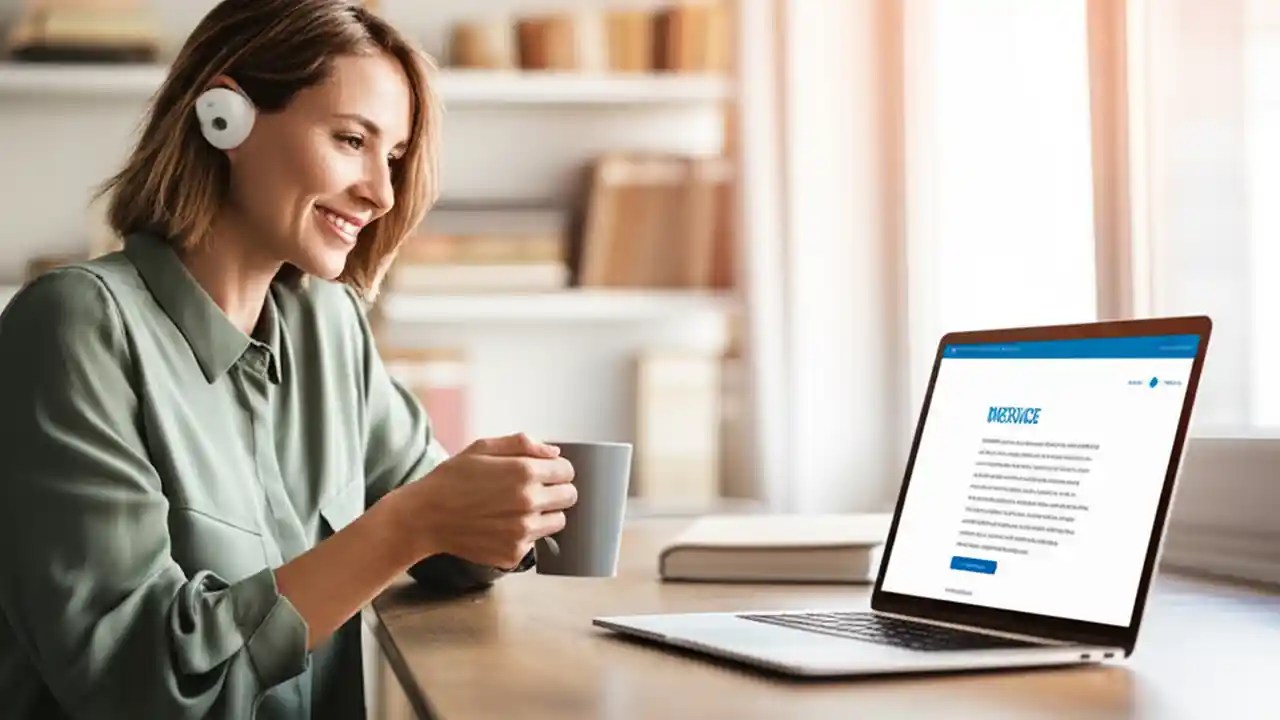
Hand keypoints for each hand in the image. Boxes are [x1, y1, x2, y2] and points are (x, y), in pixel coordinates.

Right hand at [389, 433, 576, 569]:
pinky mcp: (514, 553)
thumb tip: (554, 453)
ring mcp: (523, 531)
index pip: (567, 471)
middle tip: (534, 490)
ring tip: (517, 509)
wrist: (425, 517)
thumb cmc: (452, 479)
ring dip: (545, 514)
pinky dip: (525, 534)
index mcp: (524, 472)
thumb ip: (522, 444)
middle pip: (570, 497)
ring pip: (558, 521)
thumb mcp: (483, 447)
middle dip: (556, 490)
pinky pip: (536, 542)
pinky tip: (502, 526)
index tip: (543, 472)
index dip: (556, 469)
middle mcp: (528, 503)